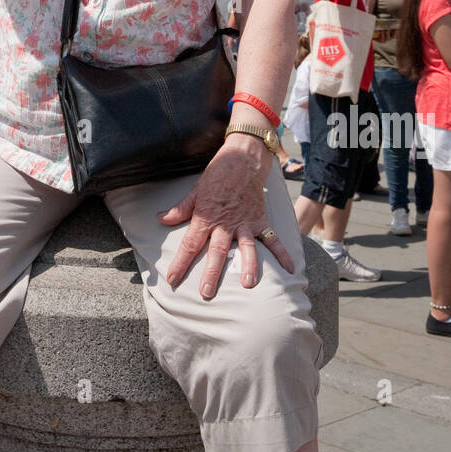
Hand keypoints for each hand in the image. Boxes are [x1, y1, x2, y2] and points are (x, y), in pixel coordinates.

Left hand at [158, 142, 293, 298]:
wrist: (243, 158)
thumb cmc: (217, 174)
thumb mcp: (195, 190)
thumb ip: (179, 209)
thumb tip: (160, 218)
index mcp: (206, 217)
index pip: (190, 243)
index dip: (180, 262)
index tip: (172, 278)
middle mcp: (225, 223)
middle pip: (217, 251)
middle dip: (211, 273)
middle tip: (206, 293)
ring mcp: (245, 223)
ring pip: (246, 248)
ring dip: (247, 266)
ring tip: (246, 284)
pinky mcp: (260, 220)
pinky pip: (272, 239)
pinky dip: (282, 254)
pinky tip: (289, 269)